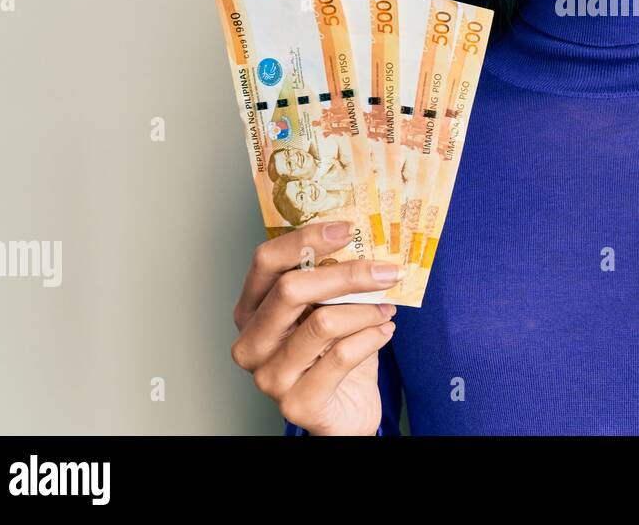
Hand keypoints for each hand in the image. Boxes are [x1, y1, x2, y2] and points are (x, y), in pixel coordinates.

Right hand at [231, 222, 406, 434]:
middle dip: (347, 274)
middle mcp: (251, 342)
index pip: (267, 261)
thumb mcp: (329, 308)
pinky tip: (384, 331)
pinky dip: (372, 337)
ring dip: (366, 310)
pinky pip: (342, 356)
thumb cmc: (335, 353)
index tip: (349, 228)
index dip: (306, 239)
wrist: (347, 409)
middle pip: (292, 289)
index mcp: (252, 309)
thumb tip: (367, 240)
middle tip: (386, 270)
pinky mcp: (296, 403)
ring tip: (387, 308)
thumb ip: (333, 280)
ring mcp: (269, 377)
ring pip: (323, 323)